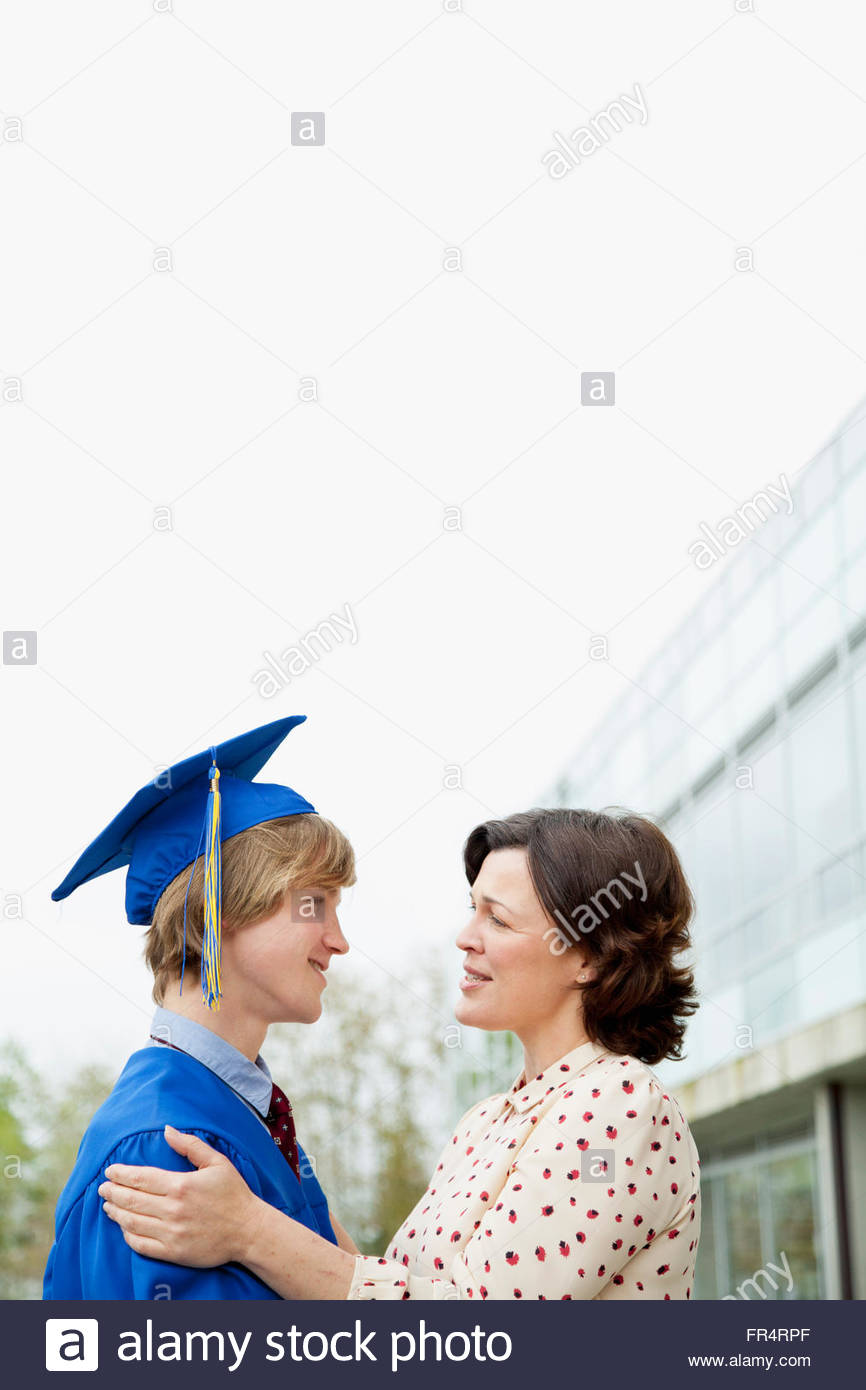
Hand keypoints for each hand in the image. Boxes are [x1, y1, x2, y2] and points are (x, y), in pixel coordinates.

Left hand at [98, 1125, 264, 1267]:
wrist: (248, 1231)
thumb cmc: (233, 1193)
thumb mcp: (217, 1162)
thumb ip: (190, 1145)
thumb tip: (167, 1129)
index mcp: (181, 1185)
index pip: (141, 1178)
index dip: (121, 1174)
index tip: (109, 1171)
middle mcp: (173, 1210)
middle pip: (131, 1199)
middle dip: (112, 1192)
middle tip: (102, 1188)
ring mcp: (171, 1233)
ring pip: (132, 1222)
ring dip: (116, 1212)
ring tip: (107, 1206)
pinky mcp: (173, 1252)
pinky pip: (141, 1244)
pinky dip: (128, 1235)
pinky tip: (124, 1227)